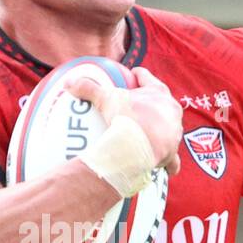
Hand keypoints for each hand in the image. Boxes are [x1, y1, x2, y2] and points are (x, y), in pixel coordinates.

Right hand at [67, 66, 181, 175]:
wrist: (137, 148)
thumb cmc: (126, 119)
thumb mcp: (105, 100)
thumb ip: (89, 89)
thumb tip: (68, 82)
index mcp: (158, 93)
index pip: (147, 78)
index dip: (139, 75)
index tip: (133, 75)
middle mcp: (171, 111)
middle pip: (162, 103)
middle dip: (154, 104)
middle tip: (142, 107)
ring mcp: (174, 133)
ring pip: (170, 129)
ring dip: (162, 131)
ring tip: (152, 135)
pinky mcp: (172, 152)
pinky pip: (172, 159)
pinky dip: (168, 163)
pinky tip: (165, 168)